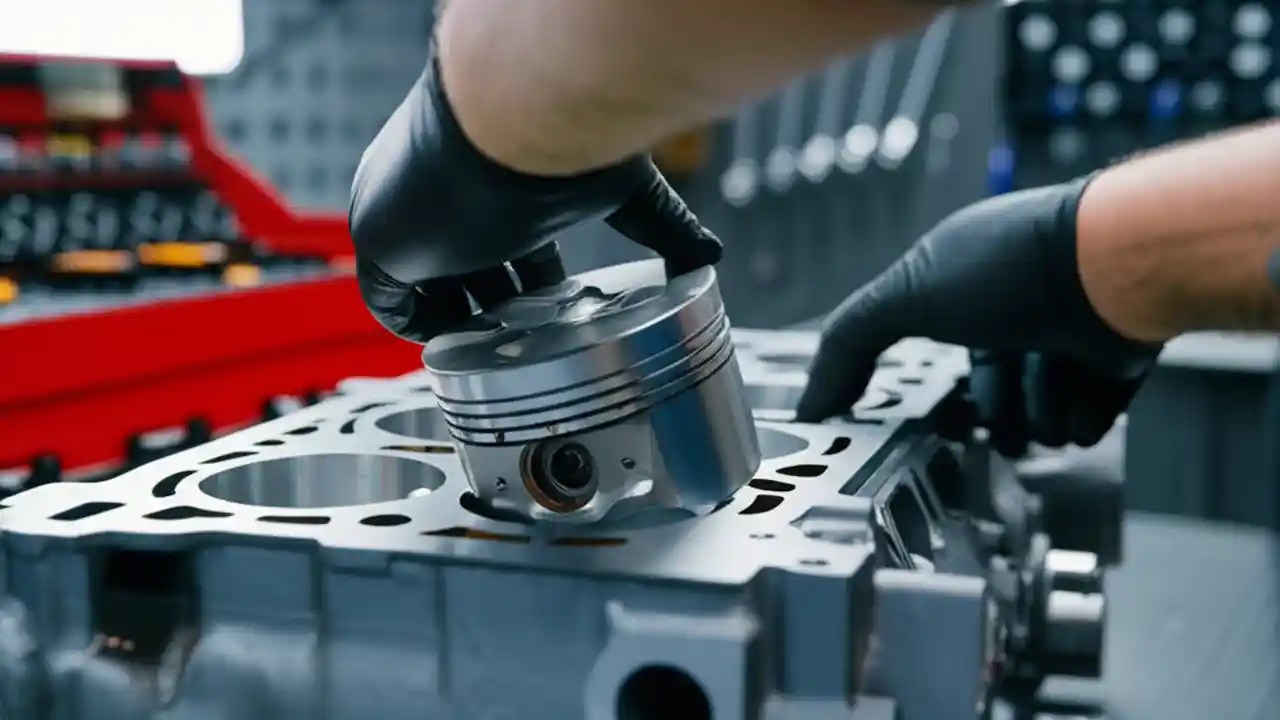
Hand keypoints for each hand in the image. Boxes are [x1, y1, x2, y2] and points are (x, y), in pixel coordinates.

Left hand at [348, 47, 721, 342]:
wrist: (507, 119)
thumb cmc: (562, 137)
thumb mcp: (624, 188)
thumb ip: (665, 225)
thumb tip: (711, 256)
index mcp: (503, 184)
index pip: (511, 243)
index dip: (532, 284)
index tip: (555, 320)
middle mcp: (454, 200)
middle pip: (473, 271)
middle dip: (501, 311)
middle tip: (532, 347)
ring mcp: (414, 218)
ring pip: (432, 287)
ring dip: (461, 323)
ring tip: (493, 361)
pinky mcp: (379, 237)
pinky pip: (388, 299)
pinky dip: (416, 324)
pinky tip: (448, 345)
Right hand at [794, 177, 1161, 455]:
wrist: (1115, 268)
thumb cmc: (1008, 268)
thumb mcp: (904, 296)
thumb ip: (848, 346)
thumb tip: (809, 407)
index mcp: (964, 289)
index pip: (933, 356)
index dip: (930, 395)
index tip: (927, 423)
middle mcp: (1015, 312)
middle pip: (986, 396)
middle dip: (989, 413)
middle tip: (991, 417)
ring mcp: (1067, 339)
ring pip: (1038, 414)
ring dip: (1037, 415)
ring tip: (1046, 396)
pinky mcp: (1113, 364)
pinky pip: (1088, 418)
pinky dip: (1081, 418)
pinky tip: (1079, 401)